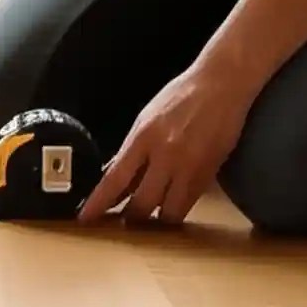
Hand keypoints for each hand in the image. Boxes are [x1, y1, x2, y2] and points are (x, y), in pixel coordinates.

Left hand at [78, 64, 256, 224]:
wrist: (221, 85)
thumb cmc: (179, 98)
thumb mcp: (145, 120)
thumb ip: (131, 151)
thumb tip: (114, 178)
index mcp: (143, 138)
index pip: (115, 179)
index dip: (98, 203)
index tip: (85, 218)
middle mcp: (166, 155)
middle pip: (142, 203)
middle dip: (130, 218)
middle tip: (123, 221)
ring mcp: (190, 166)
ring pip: (169, 211)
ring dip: (156, 219)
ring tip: (149, 218)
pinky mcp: (210, 172)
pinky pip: (189, 202)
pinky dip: (177, 208)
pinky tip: (170, 204)